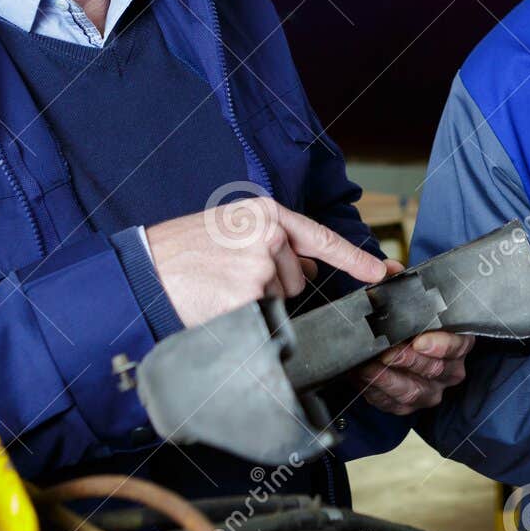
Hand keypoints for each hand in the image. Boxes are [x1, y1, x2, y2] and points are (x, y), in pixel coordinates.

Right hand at [144, 197, 387, 327]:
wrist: (146, 268)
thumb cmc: (184, 249)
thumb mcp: (231, 226)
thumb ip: (272, 239)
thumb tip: (308, 268)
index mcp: (267, 214)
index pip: (321, 238)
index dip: (355, 257)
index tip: (382, 270)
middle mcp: (270, 236)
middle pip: (299, 278)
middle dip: (276, 283)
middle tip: (232, 275)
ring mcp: (261, 268)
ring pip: (280, 299)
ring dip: (258, 300)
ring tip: (221, 286)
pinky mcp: (249, 298)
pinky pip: (263, 316)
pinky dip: (246, 316)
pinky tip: (219, 301)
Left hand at [350, 260, 474, 414]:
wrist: (401, 344)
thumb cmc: (412, 322)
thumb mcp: (411, 299)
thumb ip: (401, 282)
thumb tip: (389, 268)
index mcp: (457, 342)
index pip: (457, 346)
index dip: (440, 345)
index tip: (420, 340)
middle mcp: (449, 370)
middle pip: (434, 369)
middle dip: (408, 361)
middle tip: (388, 351)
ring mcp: (431, 391)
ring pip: (413, 391)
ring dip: (388, 379)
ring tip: (369, 366)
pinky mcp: (409, 406)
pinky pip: (393, 405)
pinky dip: (375, 392)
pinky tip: (361, 377)